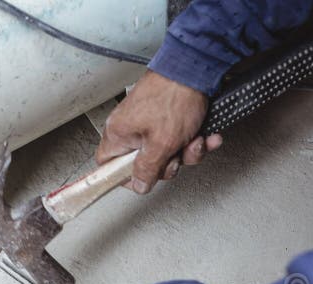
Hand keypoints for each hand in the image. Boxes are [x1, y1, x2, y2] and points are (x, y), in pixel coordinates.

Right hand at [95, 70, 222, 193]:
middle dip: (168, 164)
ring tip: (195, 139)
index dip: (125, 177)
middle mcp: (131, 129)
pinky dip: (194, 140)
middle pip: (144, 165)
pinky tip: (205, 135)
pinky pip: (179, 141)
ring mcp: (150, 124)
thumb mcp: (161, 144)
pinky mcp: (168, 120)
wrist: (196, 70)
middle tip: (175, 154)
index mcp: (119, 134)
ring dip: (187, 152)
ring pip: (167, 155)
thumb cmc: (175, 96)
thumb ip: (147, 169)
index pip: (108, 165)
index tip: (144, 179)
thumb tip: (139, 185)